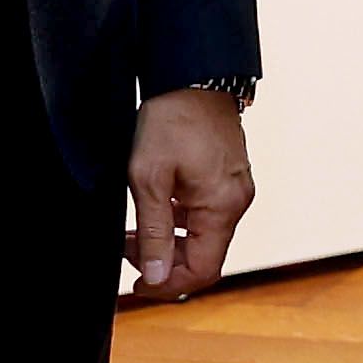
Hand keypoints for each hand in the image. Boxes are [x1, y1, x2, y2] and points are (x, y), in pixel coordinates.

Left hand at [124, 89, 254, 301]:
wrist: (193, 77)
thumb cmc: (171, 120)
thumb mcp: (148, 178)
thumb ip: (153, 232)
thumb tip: (156, 277)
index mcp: (222, 207)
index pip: (203, 270)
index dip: (168, 285)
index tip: (137, 285)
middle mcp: (237, 203)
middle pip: (204, 257)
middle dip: (163, 261)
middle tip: (126, 248)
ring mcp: (235, 191)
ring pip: (203, 237)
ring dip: (168, 242)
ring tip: (134, 231)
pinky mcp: (229, 179)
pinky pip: (206, 216)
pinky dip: (179, 223)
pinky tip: (155, 208)